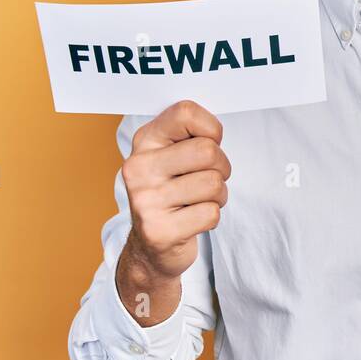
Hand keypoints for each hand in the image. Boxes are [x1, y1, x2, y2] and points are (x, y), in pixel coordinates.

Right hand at [121, 99, 231, 280]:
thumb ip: (190, 135)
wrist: (150, 246)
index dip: (211, 128)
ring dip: (217, 195)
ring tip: (199, 200)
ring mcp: (146, 200)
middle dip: (221, 167)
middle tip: (210, 177)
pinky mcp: (159, 231)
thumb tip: (215, 129)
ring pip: (213, 184)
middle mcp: (139, 168)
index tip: (209, 142)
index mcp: (144, 142)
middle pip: (207, 151)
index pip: (185, 113)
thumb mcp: (172, 156)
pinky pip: (210, 213)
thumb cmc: (171, 192)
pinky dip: (211, 217)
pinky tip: (192, 219)